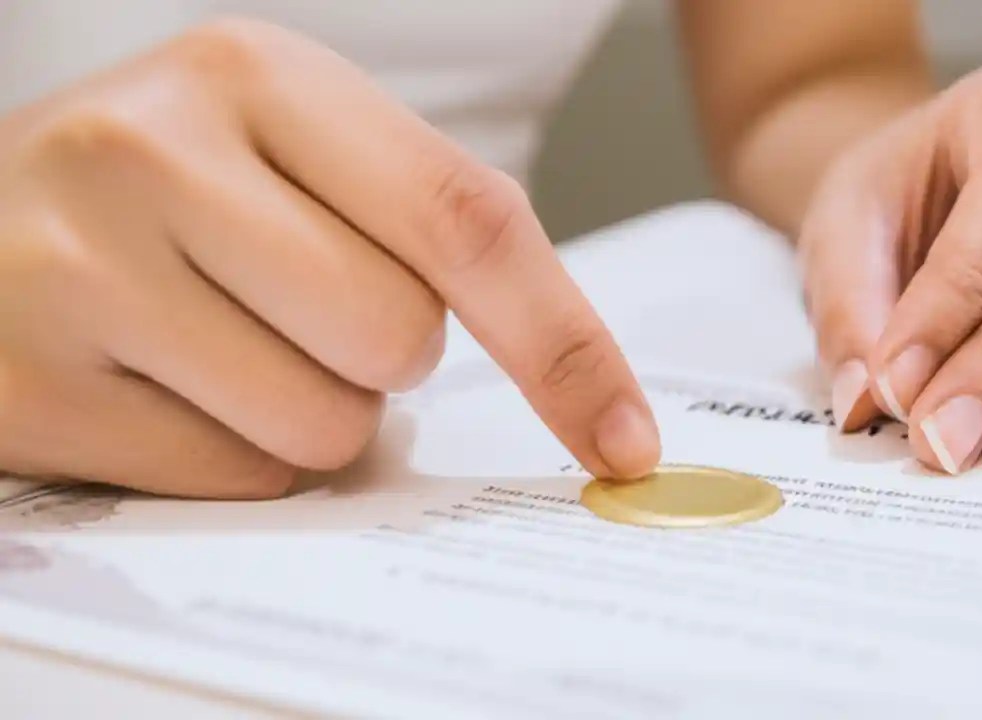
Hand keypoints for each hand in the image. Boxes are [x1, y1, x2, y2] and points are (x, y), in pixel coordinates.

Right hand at [0, 19, 659, 496]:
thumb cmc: (173, 193)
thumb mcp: (297, 150)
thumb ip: (432, 226)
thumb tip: (588, 387)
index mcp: (258, 73)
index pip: (466, 221)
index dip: (563, 342)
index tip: (621, 434)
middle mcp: (156, 149)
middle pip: (398, 335)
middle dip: (381, 356)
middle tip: (297, 309)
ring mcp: (80, 265)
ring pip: (325, 422)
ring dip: (311, 411)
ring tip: (226, 344)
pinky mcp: (34, 384)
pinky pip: (236, 477)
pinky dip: (236, 456)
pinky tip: (168, 388)